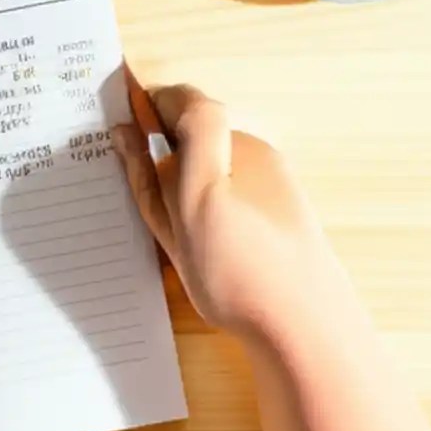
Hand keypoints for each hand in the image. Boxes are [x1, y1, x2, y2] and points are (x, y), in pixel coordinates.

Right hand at [111, 84, 335, 335]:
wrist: (306, 329)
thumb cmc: (240, 273)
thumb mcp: (187, 213)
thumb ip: (152, 169)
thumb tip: (128, 130)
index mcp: (233, 147)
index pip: (183, 102)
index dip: (149, 108)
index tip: (123, 134)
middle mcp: (256, 154)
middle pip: (195, 137)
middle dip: (166, 159)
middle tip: (151, 204)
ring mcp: (274, 181)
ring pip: (212, 169)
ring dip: (188, 189)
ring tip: (183, 241)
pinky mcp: (283, 209)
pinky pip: (232, 193)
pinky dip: (211, 210)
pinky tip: (211, 252)